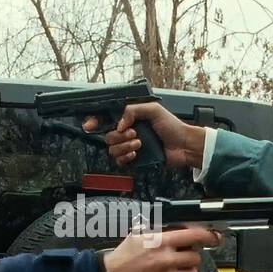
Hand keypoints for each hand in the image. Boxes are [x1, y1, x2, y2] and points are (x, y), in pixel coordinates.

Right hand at [83, 102, 206, 169]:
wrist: (183, 145)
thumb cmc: (172, 126)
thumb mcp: (153, 110)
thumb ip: (133, 111)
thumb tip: (119, 124)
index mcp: (130, 118)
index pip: (106, 119)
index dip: (94, 121)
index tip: (89, 125)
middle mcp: (127, 132)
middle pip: (107, 136)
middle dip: (119, 136)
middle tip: (134, 133)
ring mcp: (130, 146)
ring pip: (112, 149)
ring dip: (125, 147)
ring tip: (139, 144)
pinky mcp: (134, 160)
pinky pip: (119, 161)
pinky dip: (126, 157)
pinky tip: (136, 154)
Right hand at [102, 227, 220, 271]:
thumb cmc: (121, 259)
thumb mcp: (138, 236)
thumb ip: (159, 233)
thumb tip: (177, 231)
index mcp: (160, 242)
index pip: (193, 236)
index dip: (208, 236)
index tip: (214, 238)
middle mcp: (165, 260)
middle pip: (196, 257)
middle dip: (191, 256)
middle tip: (183, 257)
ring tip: (177, 271)